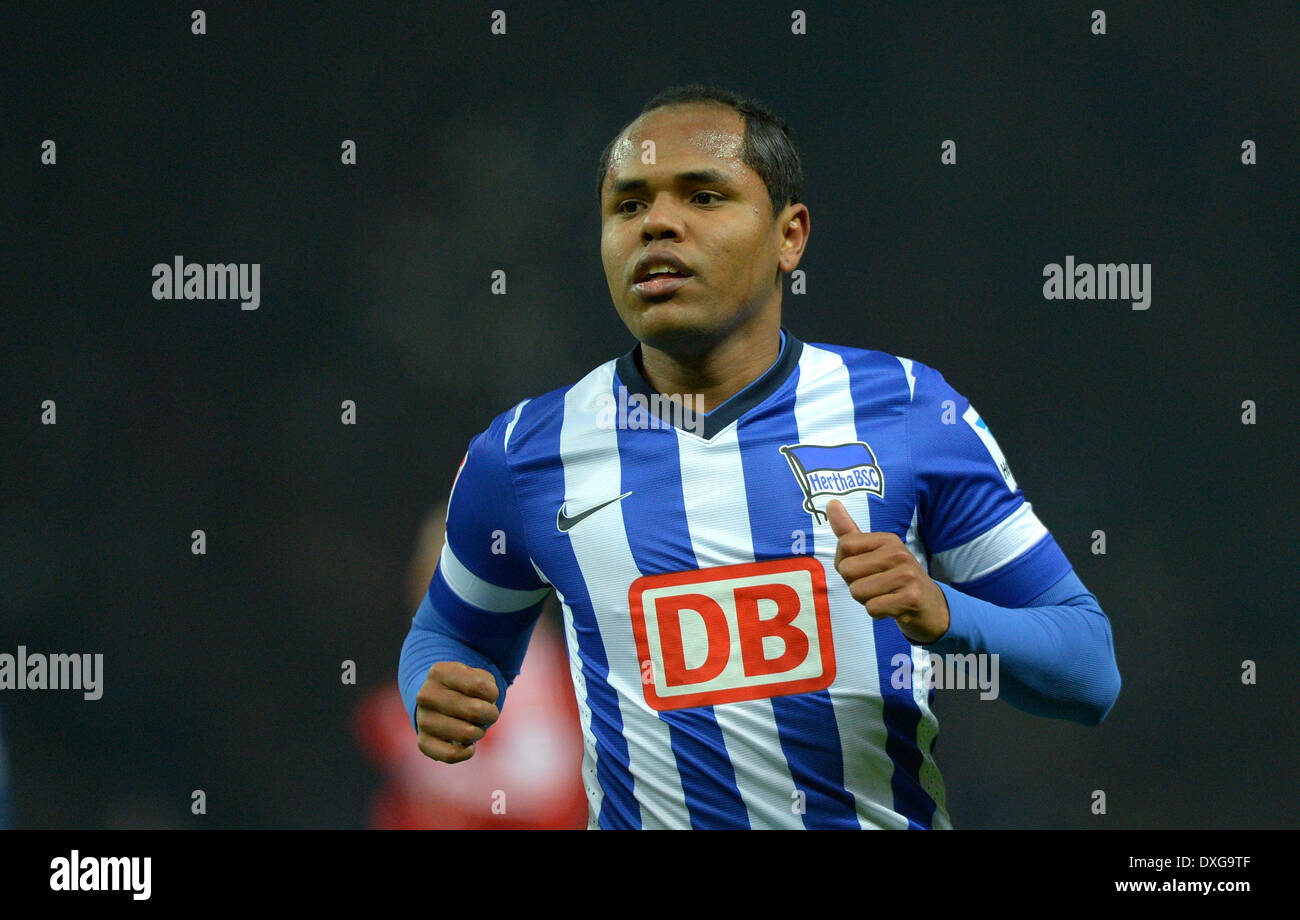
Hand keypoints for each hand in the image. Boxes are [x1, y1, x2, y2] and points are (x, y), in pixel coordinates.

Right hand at [414, 661, 500, 763]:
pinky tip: (468, 744)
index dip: (493, 693)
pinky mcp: (423, 743)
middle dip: (490, 714)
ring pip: (468, 733)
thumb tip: (483, 712)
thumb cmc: (465, 687)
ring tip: (473, 725)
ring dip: (479, 732)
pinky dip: (467, 751)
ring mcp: (423, 720)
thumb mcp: (477, 675)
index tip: (489, 694)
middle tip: (486, 713)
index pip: (480, 686)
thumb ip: (487, 686)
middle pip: (475, 711)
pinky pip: (452, 755)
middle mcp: (426, 696)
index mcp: (439, 673)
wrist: (437, 701)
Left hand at [825, 499, 950, 644]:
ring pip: (857, 591)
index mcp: (887, 539)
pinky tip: (892, 607)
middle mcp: (898, 553)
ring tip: (885, 596)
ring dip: (866, 600)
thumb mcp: (874, 552)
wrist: (931, 606)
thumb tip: (831, 502)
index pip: (844, 545)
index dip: (845, 563)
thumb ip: (849, 531)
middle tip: (877, 586)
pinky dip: (877, 612)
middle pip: (847, 570)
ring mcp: (907, 575)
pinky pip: (872, 608)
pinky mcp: (911, 598)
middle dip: (855, 584)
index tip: (864, 570)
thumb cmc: (894, 578)